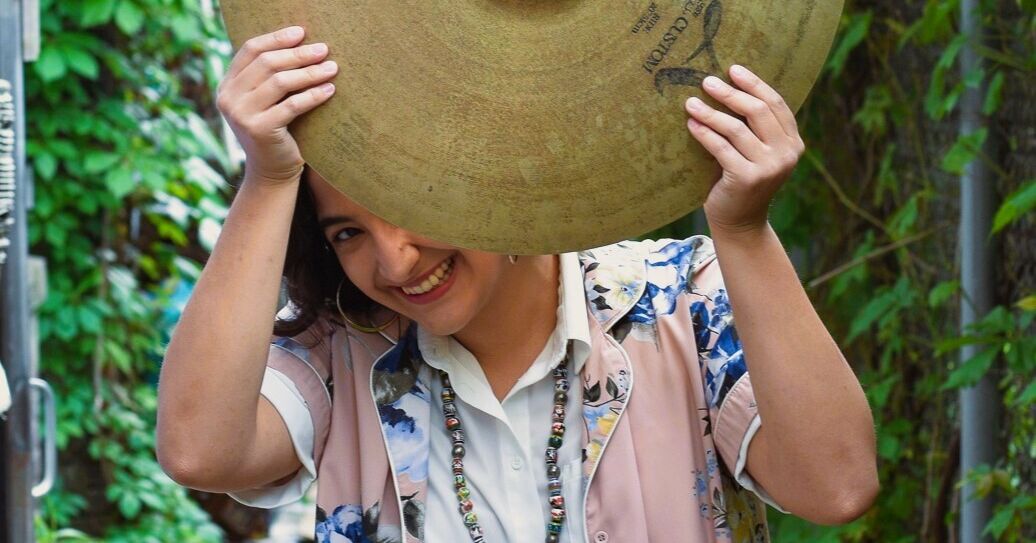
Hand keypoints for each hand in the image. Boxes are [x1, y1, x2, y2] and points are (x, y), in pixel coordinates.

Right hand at [216, 26, 338, 184]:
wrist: (271, 171)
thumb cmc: (276, 130)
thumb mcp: (265, 101)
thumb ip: (269, 77)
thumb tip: (301, 43)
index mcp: (227, 85)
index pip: (250, 50)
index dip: (276, 38)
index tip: (301, 32)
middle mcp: (229, 98)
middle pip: (267, 63)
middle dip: (298, 54)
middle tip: (324, 49)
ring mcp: (241, 114)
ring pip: (279, 82)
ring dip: (309, 72)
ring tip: (332, 68)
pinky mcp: (259, 130)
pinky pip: (292, 105)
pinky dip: (313, 95)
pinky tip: (330, 89)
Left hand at [684, 65, 804, 235]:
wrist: (740, 221)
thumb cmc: (742, 180)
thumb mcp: (757, 152)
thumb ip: (755, 128)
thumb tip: (729, 86)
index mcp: (793, 143)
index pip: (775, 104)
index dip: (754, 84)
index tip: (733, 69)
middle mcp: (786, 154)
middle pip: (758, 111)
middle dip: (731, 93)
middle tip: (707, 81)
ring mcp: (769, 167)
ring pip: (736, 129)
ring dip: (711, 113)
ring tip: (690, 103)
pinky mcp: (747, 178)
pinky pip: (722, 148)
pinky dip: (705, 134)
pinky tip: (691, 124)